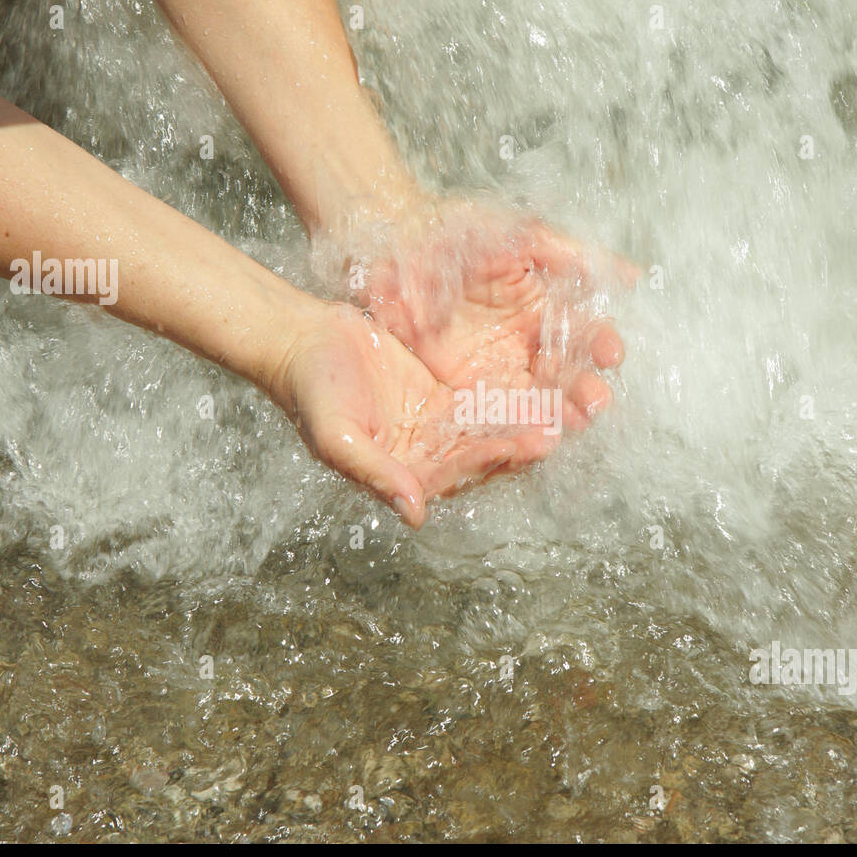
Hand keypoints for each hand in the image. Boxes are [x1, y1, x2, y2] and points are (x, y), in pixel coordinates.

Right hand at [270, 301, 536, 527]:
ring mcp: (432, 428)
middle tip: (549, 437)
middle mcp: (420, 457)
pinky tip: (536, 391)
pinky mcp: (439, 397)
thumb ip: (375, 474)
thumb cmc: (310, 391)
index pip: (450, 476)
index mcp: (397, 475)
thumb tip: (414, 514)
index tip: (514, 447)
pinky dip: (506, 401)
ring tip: (554, 418)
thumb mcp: (337, 437)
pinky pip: (479, 404)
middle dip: (513, 450)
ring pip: (483, 433)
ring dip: (517, 428)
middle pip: (476, 459)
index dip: (483, 463)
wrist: (303, 341)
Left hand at [334, 199, 637, 472]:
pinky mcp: (462, 388)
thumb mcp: (517, 236)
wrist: (388, 243)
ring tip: (571, 423)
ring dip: (557, 412)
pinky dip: (513, 425)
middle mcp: (525, 342)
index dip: (599, 342)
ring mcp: (495, 367)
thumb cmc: (454, 229)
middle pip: (564, 373)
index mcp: (542, 304)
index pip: (582, 330)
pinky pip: (494, 411)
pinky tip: (530, 434)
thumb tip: (635, 275)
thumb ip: (570, 257)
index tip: (612, 354)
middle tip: (595, 402)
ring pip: (536, 398)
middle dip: (583, 388)